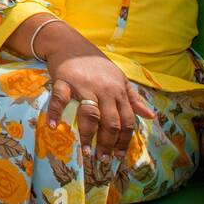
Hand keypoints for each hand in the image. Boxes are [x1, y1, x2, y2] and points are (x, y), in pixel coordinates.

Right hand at [36, 19, 155, 163]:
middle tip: (103, 159)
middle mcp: (105, 90)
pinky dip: (55, 113)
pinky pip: (60, 99)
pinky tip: (53, 126)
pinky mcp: (64, 81)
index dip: (124, 140)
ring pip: (90, 115)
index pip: (127, 120)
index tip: (120, 156)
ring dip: (88, 136)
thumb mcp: (119, 79)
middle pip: (110, 122)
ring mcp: (84, 85)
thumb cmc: (95, 64)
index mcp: (119, 91)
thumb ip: (134, 98)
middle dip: (108, 144)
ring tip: (86, 151)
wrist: (70, 43)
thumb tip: (151, 116)